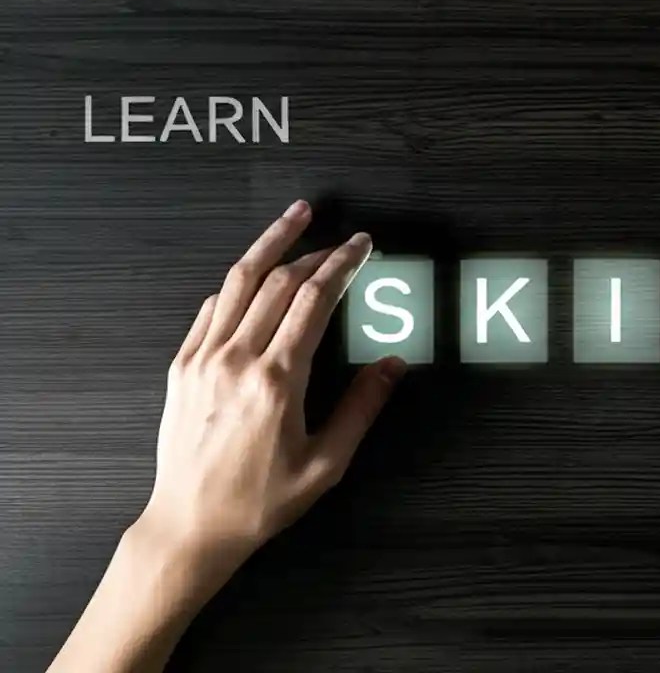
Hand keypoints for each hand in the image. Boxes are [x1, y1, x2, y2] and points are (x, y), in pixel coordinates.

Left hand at [138, 200, 405, 568]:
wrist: (191, 525)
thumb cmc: (260, 501)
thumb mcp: (327, 463)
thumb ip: (362, 407)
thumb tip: (393, 364)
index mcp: (277, 381)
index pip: (314, 300)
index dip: (341, 264)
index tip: (361, 245)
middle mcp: (236, 360)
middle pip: (279, 282)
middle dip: (316, 251)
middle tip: (342, 238)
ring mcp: (203, 360)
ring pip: (239, 282)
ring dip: (269, 244)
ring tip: (294, 217)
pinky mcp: (182, 367)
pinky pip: (211, 308)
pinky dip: (237, 283)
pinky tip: (253, 273)